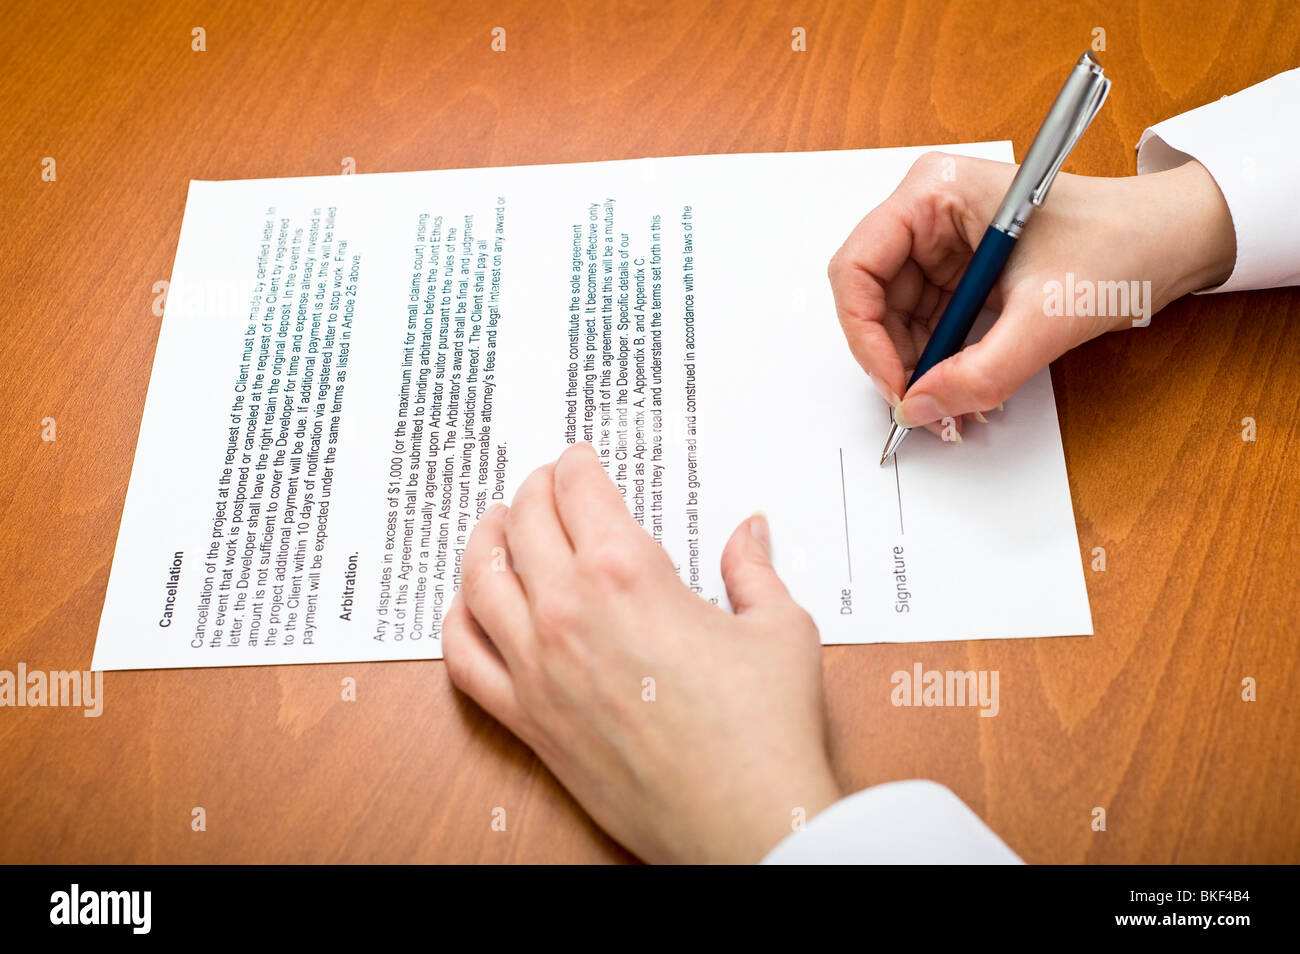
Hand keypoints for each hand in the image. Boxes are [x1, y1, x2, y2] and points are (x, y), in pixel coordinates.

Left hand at [442, 442, 841, 863]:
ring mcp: (537, 667)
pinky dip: (458, 620)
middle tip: (545, 484)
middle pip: (522, 521)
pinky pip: (463, 657)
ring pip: (480, 578)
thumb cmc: (765, 731)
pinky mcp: (527, 719)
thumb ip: (754, 569)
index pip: (577, 490)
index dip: (575, 465)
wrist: (745, 823)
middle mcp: (567, 611)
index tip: (580, 461)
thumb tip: (749, 531)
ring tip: (495, 524)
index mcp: (627, 572)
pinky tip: (472, 605)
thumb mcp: (780, 628)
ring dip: (483, 538)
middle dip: (532, 490)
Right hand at [828, 152, 1235, 435]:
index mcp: (935, 192)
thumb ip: (981, 371)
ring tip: (948, 404)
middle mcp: (928, 212)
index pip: (857, 267)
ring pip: (895, 318)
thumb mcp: (1049, 316)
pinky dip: (939, 361)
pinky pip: (927, 323)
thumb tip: (919, 408)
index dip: (864, 334)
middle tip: (921, 406)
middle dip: (893, 357)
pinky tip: (961, 385)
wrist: (1174, 241)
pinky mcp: (960, 270)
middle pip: (871, 297)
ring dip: (917, 366)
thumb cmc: (1123, 244)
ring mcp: (942, 241)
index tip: (894, 383)